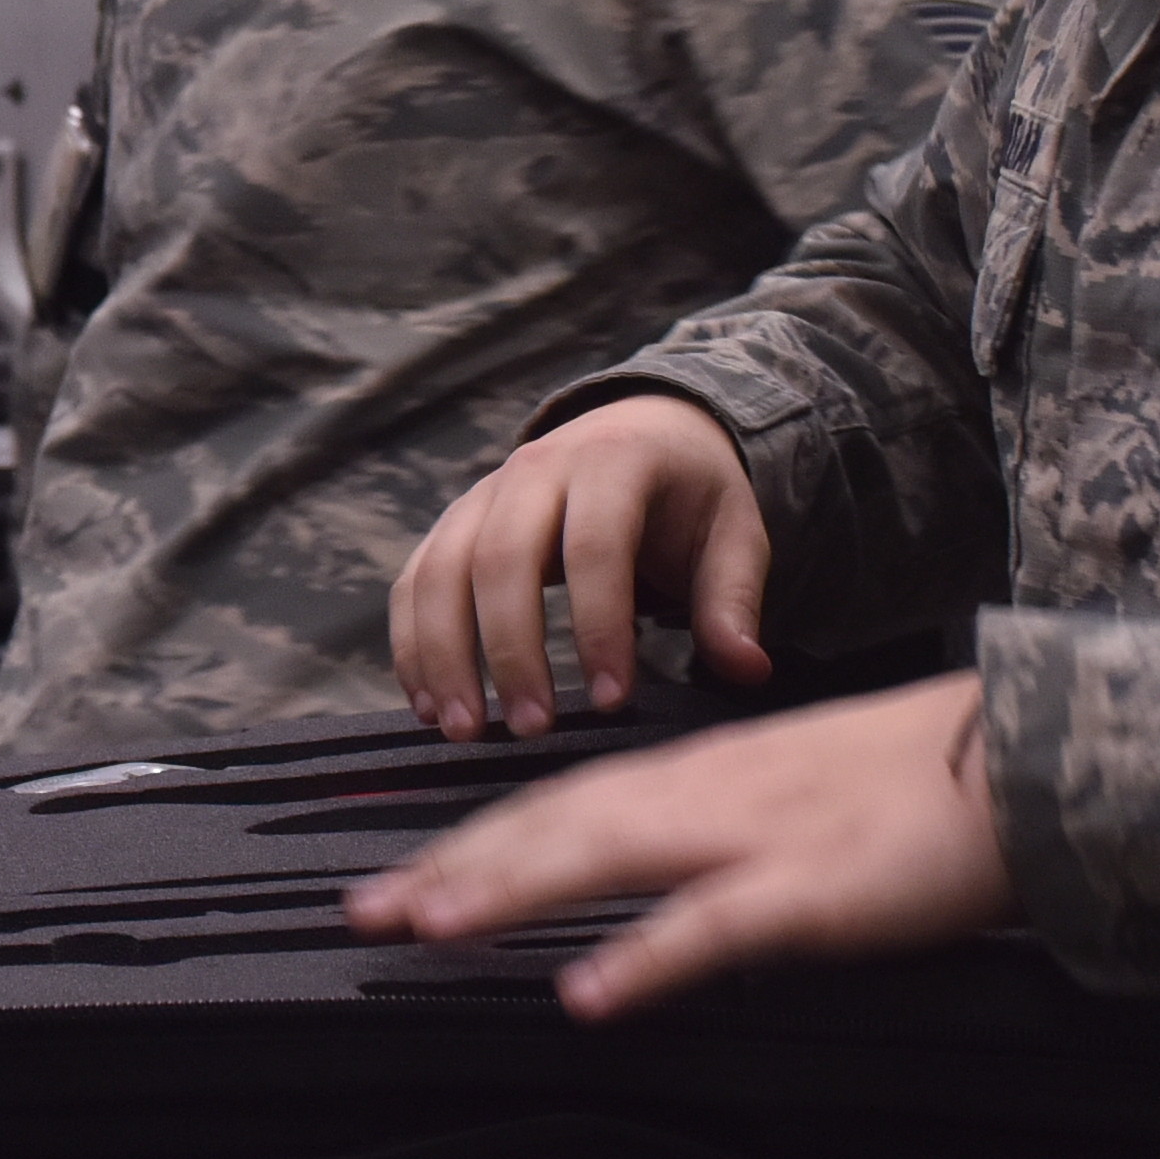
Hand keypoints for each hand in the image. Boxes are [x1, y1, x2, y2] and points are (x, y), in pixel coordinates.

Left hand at [345, 676, 1009, 1018]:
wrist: (1027, 758)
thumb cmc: (913, 788)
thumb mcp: (788, 795)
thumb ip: (711, 826)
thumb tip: (638, 871)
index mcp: (702, 774)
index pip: (562, 803)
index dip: (476, 840)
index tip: (401, 880)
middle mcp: (708, 792)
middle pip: (557, 823)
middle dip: (457, 867)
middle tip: (367, 913)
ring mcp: (757, 836)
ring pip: (608, 854)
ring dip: (511, 889)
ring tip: (431, 926)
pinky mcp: (814, 890)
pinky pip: (714, 925)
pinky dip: (644, 956)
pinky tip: (585, 992)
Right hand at [389, 395, 775, 734]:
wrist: (642, 428)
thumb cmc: (689, 495)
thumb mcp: (734, 533)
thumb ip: (733, 599)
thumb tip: (748, 670)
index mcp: (614, 462)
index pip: (596, 546)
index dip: (599, 626)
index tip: (611, 700)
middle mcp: (537, 467)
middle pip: (501, 557)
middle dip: (509, 650)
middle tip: (530, 729)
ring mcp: (484, 493)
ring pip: (441, 569)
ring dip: (444, 654)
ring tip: (464, 729)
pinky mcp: (453, 522)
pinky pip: (415, 580)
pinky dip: (411, 643)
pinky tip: (427, 704)